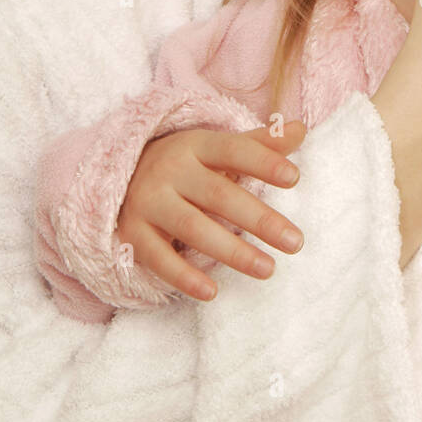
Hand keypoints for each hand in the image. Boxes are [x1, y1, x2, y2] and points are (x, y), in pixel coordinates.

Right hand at [116, 122, 305, 300]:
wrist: (120, 175)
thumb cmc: (185, 164)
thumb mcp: (215, 148)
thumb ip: (258, 144)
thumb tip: (300, 129)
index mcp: (196, 145)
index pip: (233, 150)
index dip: (263, 162)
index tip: (294, 177)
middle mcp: (171, 170)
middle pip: (219, 195)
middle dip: (259, 219)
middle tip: (295, 242)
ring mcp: (149, 201)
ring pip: (192, 228)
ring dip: (231, 251)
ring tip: (267, 268)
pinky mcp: (133, 232)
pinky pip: (158, 258)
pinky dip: (183, 276)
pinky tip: (212, 292)